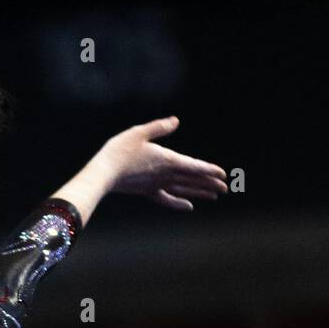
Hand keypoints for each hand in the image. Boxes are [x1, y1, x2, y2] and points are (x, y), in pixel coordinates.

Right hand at [96, 116, 226, 210]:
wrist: (103, 173)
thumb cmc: (119, 150)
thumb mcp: (139, 132)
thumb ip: (159, 128)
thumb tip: (176, 121)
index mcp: (167, 160)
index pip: (194, 166)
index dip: (209, 170)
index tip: (224, 175)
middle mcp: (165, 175)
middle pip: (192, 180)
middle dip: (209, 184)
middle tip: (225, 188)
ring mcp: (156, 185)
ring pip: (183, 189)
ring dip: (199, 192)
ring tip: (214, 196)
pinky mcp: (147, 192)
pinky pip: (167, 199)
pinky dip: (179, 203)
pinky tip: (189, 206)